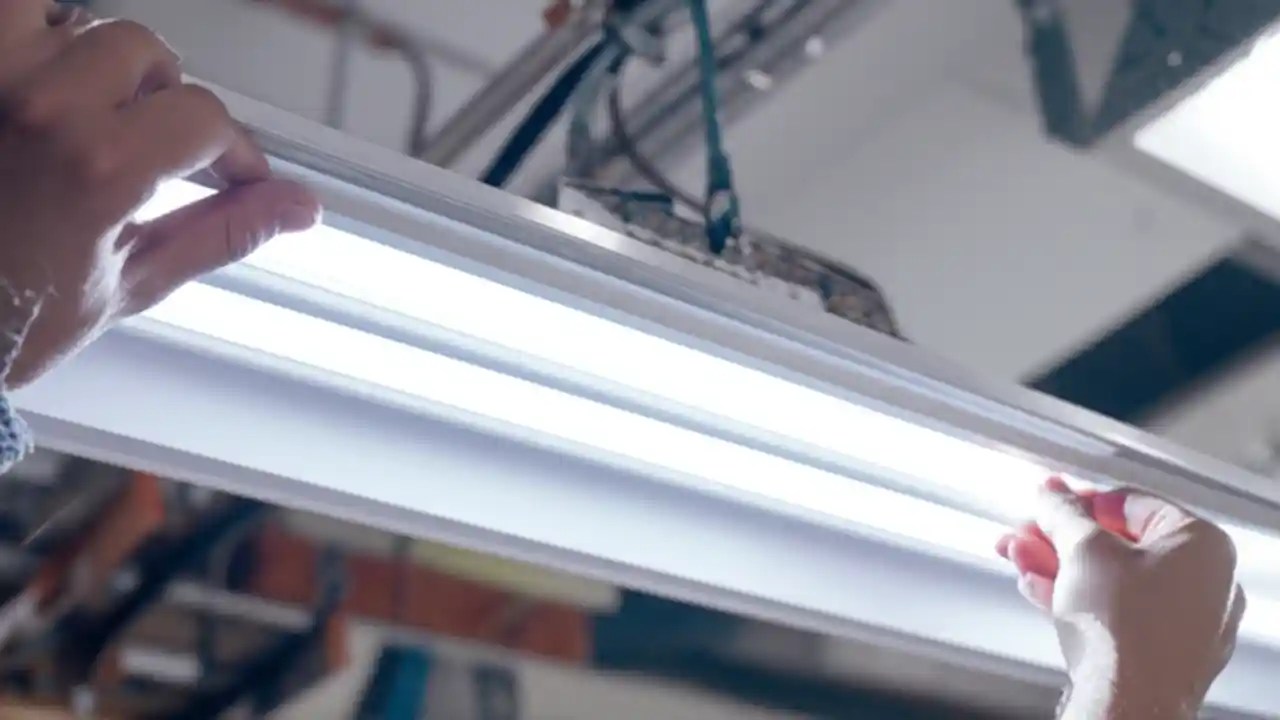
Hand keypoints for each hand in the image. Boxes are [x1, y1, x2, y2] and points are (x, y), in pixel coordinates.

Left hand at [0, 1, 318, 388]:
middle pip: (144, 51)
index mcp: (99, 166)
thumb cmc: (10, 319)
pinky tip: (44, 81)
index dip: (233, 149)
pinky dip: (33, 32)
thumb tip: (298, 208)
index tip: (236, 172)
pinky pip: (9, 14)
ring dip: (95, 58)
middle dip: (163, 98)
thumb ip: (222, 232)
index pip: (204, 118)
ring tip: (92, 109)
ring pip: (75, 19)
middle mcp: (41, 108)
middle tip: (153, 147)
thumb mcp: (132, 282)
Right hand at [997, 479, 1245, 718]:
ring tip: (1019, 557)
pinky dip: (1077, 597)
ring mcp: (1184, 621)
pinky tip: (1041, 590)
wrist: (1127, 701)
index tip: (1048, 500)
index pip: (1130, 503)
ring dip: (1058, 565)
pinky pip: (1115, 611)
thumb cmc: (1125, 628)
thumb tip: (1051, 494)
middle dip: (1058, 537)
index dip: (1079, 499)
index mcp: (1202, 544)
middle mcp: (1204, 581)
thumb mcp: (1082, 549)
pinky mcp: (1161, 651)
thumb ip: (1062, 512)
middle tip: (1026, 531)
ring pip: (1110, 580)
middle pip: (1116, 543)